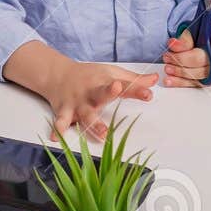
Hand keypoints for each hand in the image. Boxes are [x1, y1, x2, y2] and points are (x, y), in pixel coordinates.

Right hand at [41, 60, 157, 139]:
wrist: (58, 74)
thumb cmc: (89, 76)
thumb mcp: (112, 73)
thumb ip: (134, 80)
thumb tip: (154, 79)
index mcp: (104, 82)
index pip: (123, 86)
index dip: (136, 89)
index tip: (148, 94)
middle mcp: (91, 92)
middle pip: (101, 93)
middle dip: (108, 92)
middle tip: (117, 89)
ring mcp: (77, 102)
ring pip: (85, 113)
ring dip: (93, 123)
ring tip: (102, 134)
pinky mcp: (64, 111)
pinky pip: (61, 121)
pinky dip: (58, 129)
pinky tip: (56, 137)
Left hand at [161, 22, 210, 86]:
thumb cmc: (205, 37)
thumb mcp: (194, 31)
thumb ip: (185, 38)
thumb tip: (173, 45)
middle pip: (203, 61)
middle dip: (182, 60)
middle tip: (168, 56)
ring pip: (198, 75)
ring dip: (180, 72)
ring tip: (167, 66)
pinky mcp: (209, 82)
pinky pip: (194, 84)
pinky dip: (180, 82)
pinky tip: (170, 80)